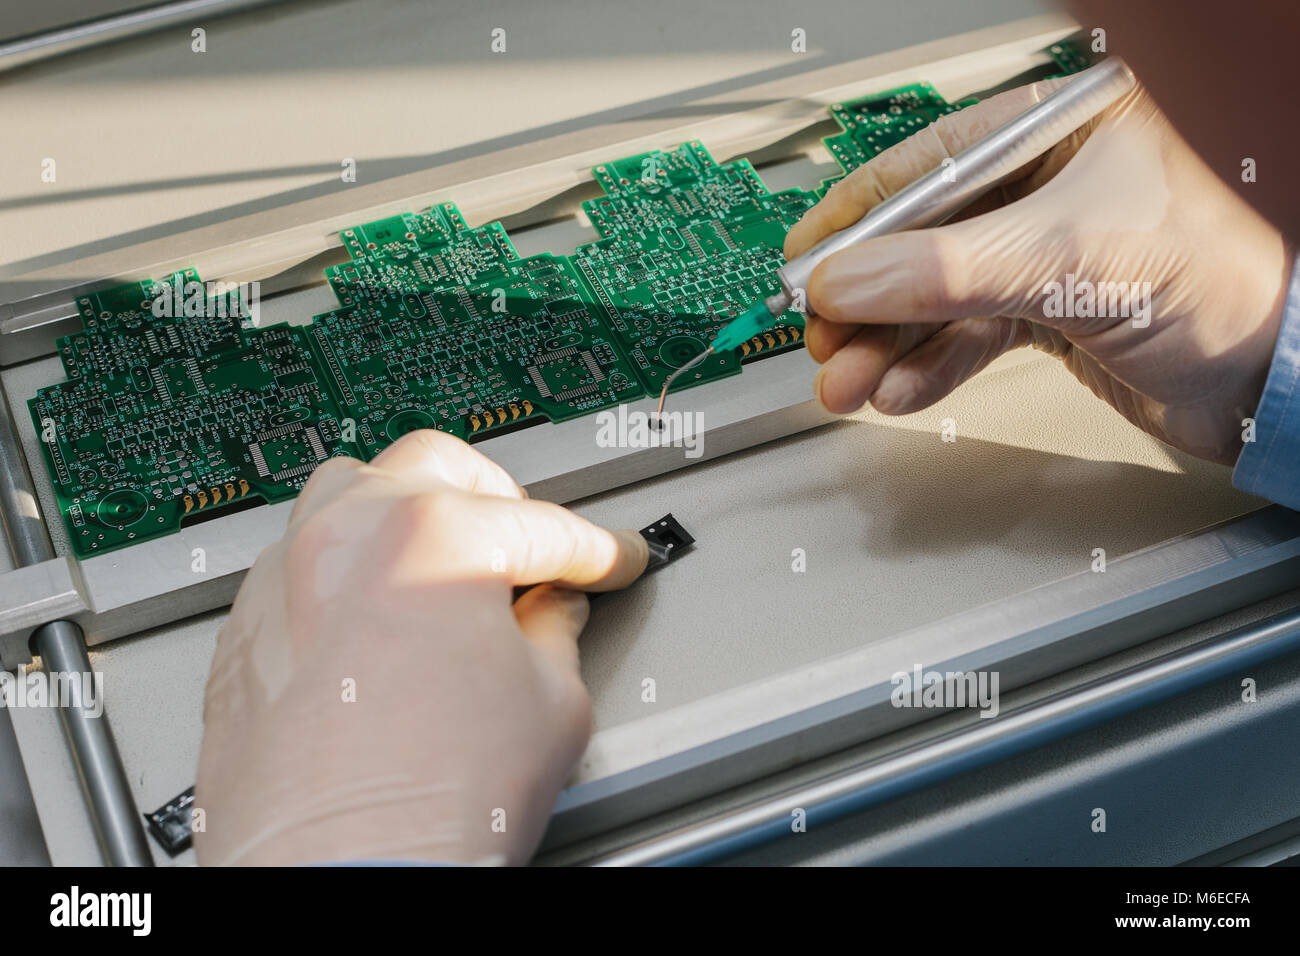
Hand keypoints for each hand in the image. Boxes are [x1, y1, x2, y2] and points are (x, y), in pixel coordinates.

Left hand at [194, 430, 648, 864]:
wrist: (339, 881)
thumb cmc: (429, 808)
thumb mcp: (553, 707)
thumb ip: (558, 634)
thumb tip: (552, 614)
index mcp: (437, 536)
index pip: (544, 525)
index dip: (597, 549)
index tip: (610, 562)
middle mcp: (349, 537)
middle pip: (439, 465)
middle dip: (498, 495)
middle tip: (529, 542)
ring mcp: (285, 578)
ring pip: (350, 492)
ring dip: (407, 509)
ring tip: (443, 556)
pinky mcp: (245, 630)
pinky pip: (300, 562)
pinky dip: (348, 569)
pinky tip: (376, 612)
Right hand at [785, 76, 1291, 463]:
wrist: (1268, 380)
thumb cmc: (1220, 286)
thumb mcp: (1064, 259)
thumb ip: (944, 270)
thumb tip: (850, 279)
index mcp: (1055, 130)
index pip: (925, 167)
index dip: (856, 221)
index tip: (809, 266)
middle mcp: (1041, 186)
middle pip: (918, 240)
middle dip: (866, 301)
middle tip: (823, 339)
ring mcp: (1038, 251)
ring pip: (933, 297)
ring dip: (886, 346)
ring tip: (850, 381)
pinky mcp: (1042, 310)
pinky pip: (962, 336)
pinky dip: (927, 367)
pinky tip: (901, 389)